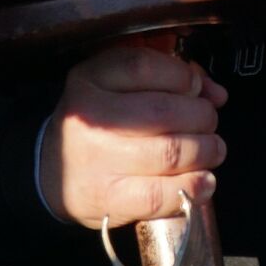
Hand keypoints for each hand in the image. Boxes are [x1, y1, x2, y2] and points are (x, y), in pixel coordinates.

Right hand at [39, 42, 227, 226]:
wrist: (50, 172)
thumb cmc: (97, 125)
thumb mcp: (118, 87)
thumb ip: (168, 79)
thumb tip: (215, 94)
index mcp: (90, 80)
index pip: (143, 67)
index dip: (183, 76)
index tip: (197, 89)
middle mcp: (90, 118)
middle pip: (164, 111)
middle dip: (202, 117)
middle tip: (208, 124)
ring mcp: (98, 161)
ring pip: (169, 152)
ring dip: (205, 151)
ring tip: (211, 150)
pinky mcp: (109, 198)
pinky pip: (160, 194)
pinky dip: (192, 187)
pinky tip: (204, 181)